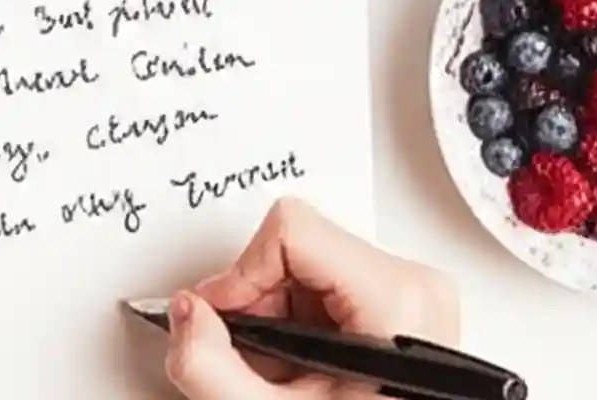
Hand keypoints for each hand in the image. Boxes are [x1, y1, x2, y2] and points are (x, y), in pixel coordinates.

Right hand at [164, 198, 458, 399]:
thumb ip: (210, 366)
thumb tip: (185, 313)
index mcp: (396, 298)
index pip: (293, 231)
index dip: (242, 271)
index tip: (222, 313)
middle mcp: (412, 284)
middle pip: (296, 244)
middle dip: (256, 298)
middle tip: (249, 350)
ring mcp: (409, 292)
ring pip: (306, 261)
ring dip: (273, 311)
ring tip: (279, 365)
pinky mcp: (400, 303)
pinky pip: (325, 282)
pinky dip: (295, 319)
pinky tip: (299, 362)